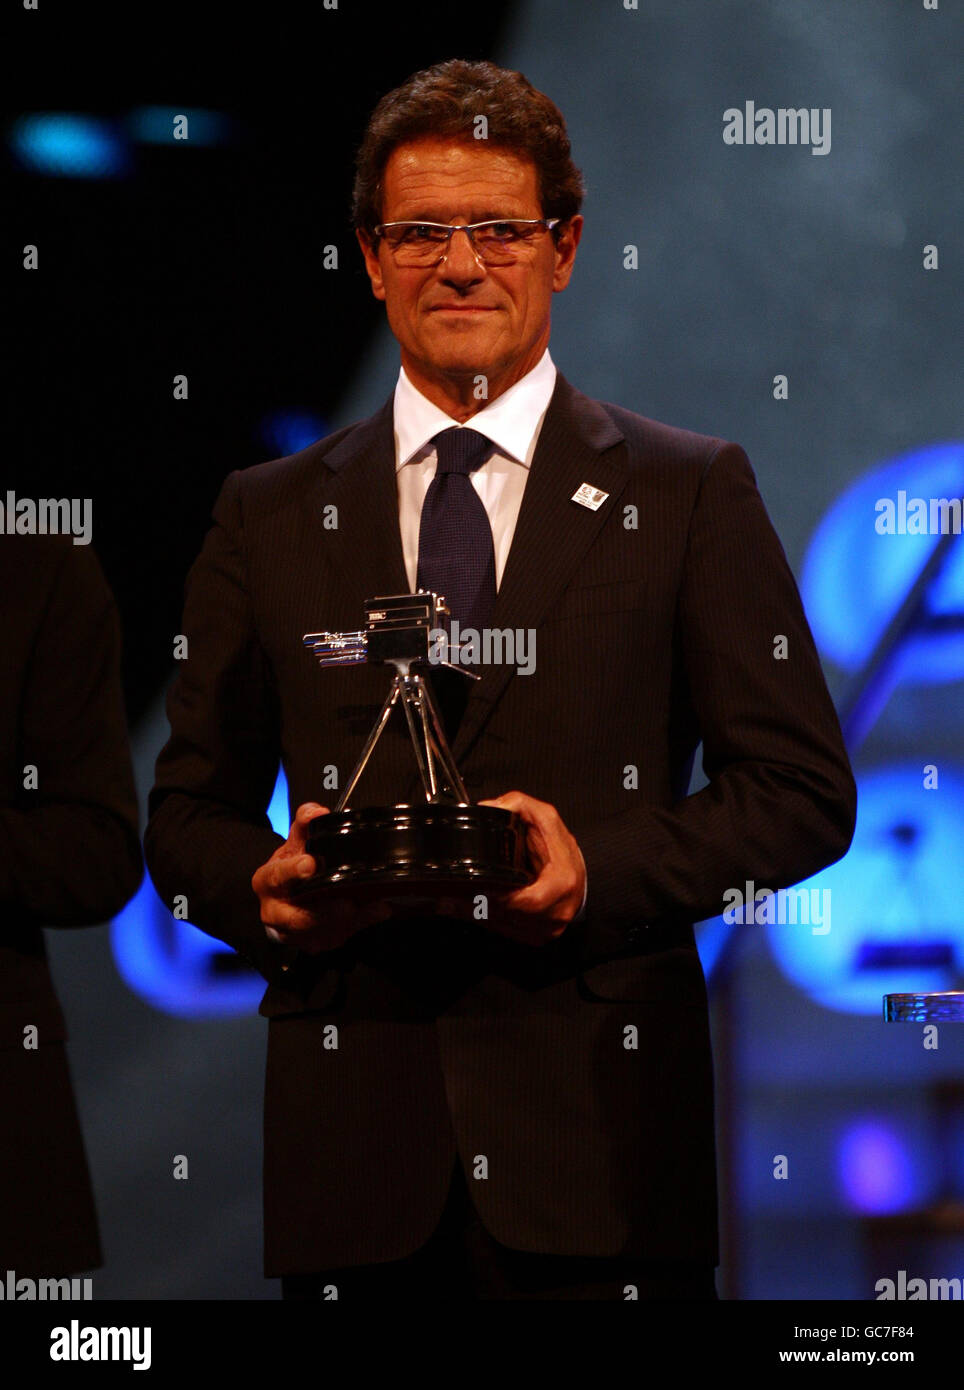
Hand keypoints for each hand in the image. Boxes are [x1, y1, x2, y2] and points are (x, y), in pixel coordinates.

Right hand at [251, 802, 389, 954]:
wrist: (282, 898)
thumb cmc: (290, 868)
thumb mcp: (295, 842)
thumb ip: (305, 823)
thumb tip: (318, 811)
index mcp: (268, 882)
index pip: (277, 876)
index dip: (292, 871)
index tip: (310, 863)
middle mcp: (275, 912)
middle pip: (297, 918)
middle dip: (324, 912)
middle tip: (347, 904)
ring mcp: (293, 934)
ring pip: (320, 933)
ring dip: (346, 922)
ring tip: (369, 907)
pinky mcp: (312, 944)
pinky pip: (337, 938)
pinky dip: (358, 925)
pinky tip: (374, 912)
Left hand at [439, 791, 586, 946]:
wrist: (580, 879)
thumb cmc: (564, 853)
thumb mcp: (547, 820)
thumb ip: (520, 806)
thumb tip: (488, 807)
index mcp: (561, 884)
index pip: (525, 901)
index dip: (496, 896)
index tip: (474, 886)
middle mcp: (556, 912)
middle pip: (507, 915)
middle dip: (476, 905)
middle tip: (448, 896)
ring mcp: (546, 929)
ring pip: (502, 927)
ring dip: (474, 915)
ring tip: (449, 903)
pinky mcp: (535, 937)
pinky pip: (504, 932)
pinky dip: (485, 920)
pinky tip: (468, 909)